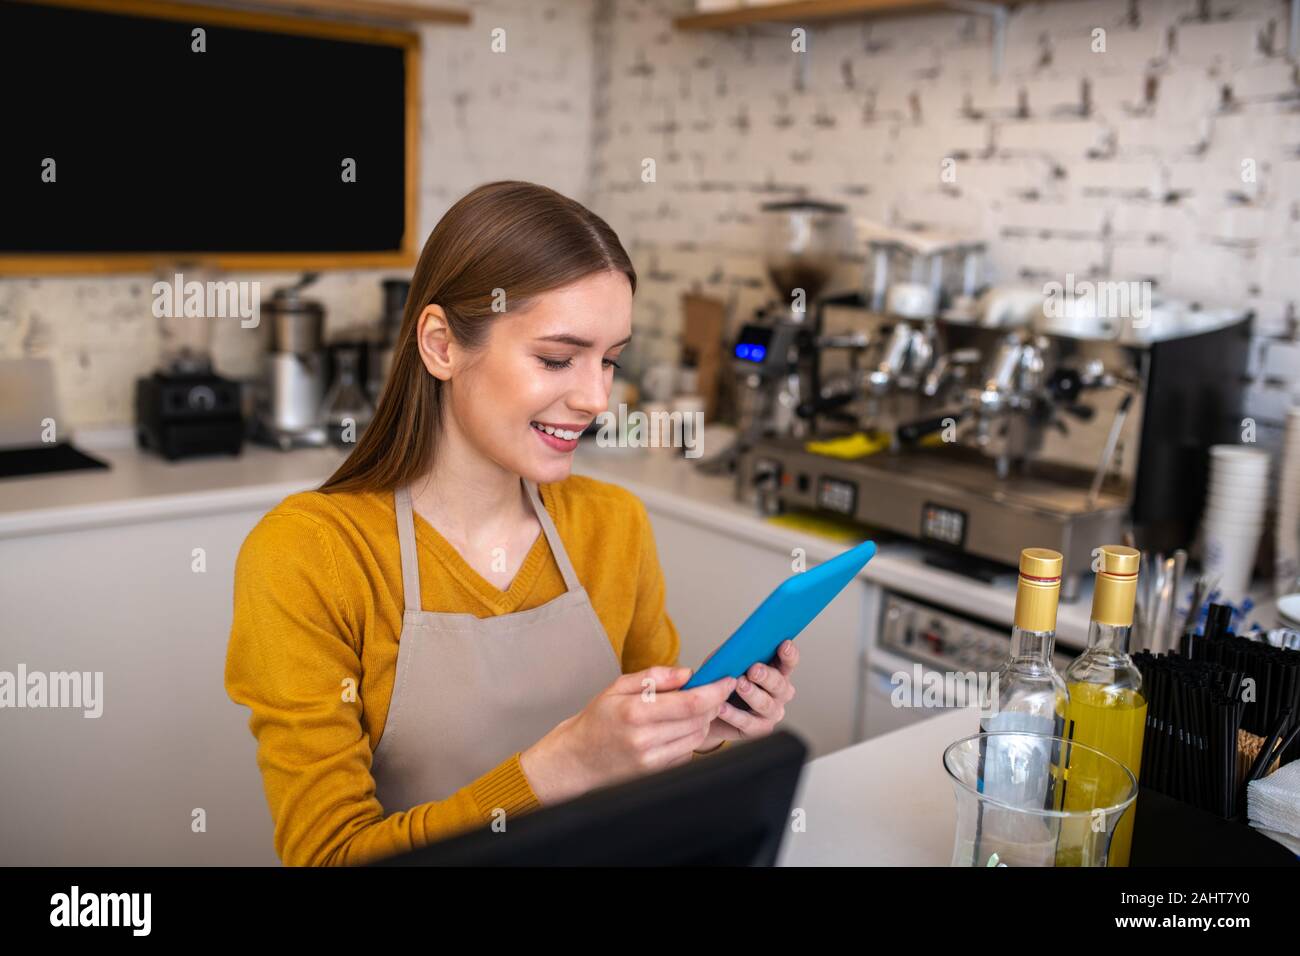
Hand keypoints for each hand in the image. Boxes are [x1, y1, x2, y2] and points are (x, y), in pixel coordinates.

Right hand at [520, 665, 736, 803]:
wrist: (578, 759)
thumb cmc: (597, 720)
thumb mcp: (617, 687)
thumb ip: (654, 677)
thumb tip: (687, 673)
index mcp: (635, 713)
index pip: (690, 703)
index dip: (715, 691)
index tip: (727, 680)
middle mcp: (645, 740)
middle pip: (699, 720)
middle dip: (712, 703)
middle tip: (711, 690)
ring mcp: (652, 761)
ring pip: (698, 737)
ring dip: (703, 720)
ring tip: (692, 708)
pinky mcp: (657, 773)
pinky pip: (688, 752)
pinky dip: (690, 737)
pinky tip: (676, 728)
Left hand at [698, 639, 798, 749]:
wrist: (712, 711)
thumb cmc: (724, 681)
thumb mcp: (727, 663)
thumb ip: (734, 654)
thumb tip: (734, 647)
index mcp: (777, 672)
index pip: (789, 662)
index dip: (789, 654)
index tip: (784, 644)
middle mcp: (779, 693)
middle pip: (779, 684)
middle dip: (766, 676)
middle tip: (754, 669)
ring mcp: (771, 712)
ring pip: (766, 704)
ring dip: (752, 694)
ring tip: (739, 685)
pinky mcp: (758, 729)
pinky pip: (747, 722)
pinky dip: (733, 714)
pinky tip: (722, 706)